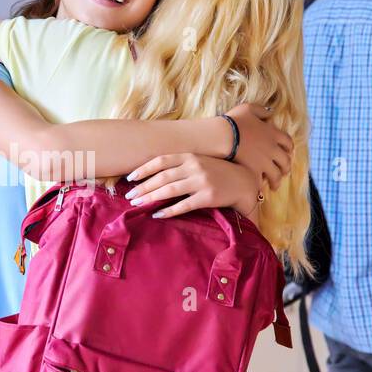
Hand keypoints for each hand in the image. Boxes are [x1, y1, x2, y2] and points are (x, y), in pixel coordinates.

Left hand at [124, 153, 260, 219]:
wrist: (243, 182)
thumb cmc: (217, 172)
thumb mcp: (199, 162)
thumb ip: (181, 164)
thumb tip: (155, 174)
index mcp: (190, 156)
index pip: (161, 161)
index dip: (144, 169)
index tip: (130, 178)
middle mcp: (194, 167)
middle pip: (162, 177)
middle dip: (143, 187)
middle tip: (129, 196)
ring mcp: (201, 181)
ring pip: (169, 190)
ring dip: (150, 197)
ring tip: (138, 204)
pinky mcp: (208, 197)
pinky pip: (183, 205)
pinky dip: (168, 210)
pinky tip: (157, 214)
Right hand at [221, 102, 292, 192]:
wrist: (223, 136)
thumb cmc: (234, 121)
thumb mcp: (249, 108)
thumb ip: (262, 110)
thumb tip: (270, 113)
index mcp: (273, 134)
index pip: (288, 142)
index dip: (289, 148)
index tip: (288, 152)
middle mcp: (272, 149)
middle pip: (285, 161)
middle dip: (286, 167)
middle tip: (284, 171)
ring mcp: (264, 162)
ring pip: (276, 175)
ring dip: (277, 180)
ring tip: (274, 185)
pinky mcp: (254, 171)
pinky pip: (262, 181)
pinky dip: (262, 185)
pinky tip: (260, 188)